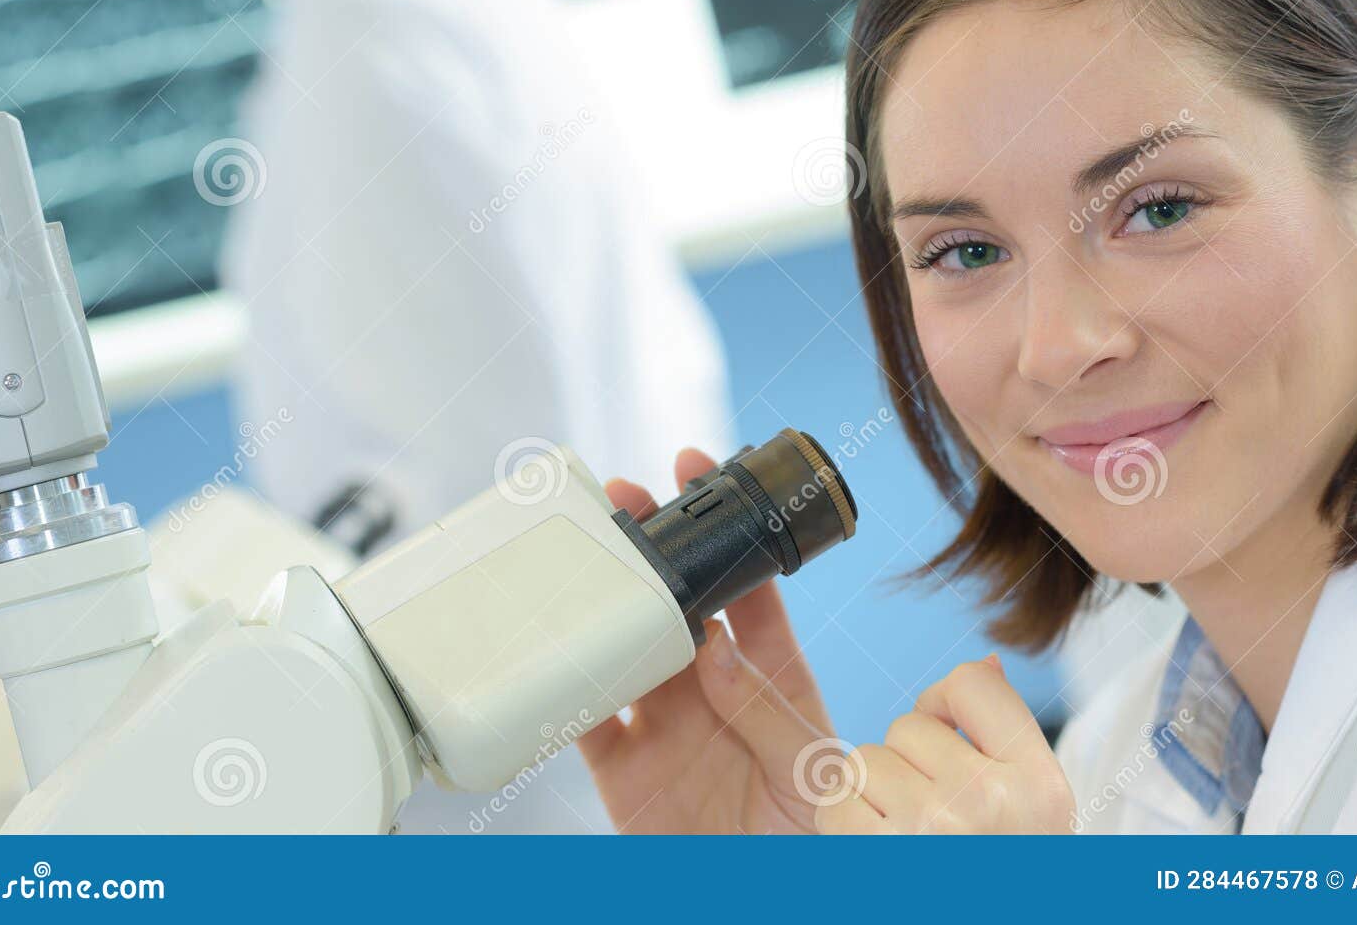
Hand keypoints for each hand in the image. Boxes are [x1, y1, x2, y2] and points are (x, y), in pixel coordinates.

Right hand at [577, 449, 837, 833]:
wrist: (761, 904)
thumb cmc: (810, 842)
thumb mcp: (809, 771)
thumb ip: (766, 708)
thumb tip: (716, 647)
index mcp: (772, 679)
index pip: (749, 589)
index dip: (726, 530)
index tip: (704, 474)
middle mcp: (712, 691)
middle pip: (677, 603)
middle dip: (653, 548)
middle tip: (628, 497)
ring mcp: (663, 725)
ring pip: (625, 645)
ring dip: (604, 599)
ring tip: (583, 550)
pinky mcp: (620, 769)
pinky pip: (582, 715)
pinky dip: (560, 682)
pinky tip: (546, 644)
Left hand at [814, 655, 1074, 833]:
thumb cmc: (1001, 882)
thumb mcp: (1030, 818)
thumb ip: (1006, 740)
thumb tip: (985, 663)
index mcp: (1040, 788)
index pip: (974, 684)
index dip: (946, 705)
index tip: (949, 739)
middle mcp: (989, 803)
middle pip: (909, 727)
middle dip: (908, 765)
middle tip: (933, 826)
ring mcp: (929, 828)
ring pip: (865, 760)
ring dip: (870, 797)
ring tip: (903, 844)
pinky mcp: (872, 854)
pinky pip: (835, 801)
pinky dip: (842, 828)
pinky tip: (874, 857)